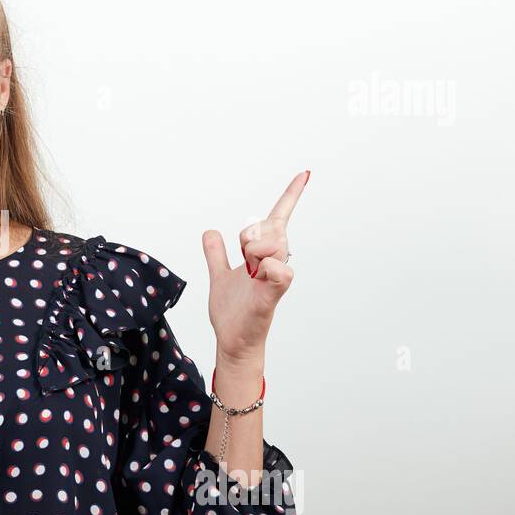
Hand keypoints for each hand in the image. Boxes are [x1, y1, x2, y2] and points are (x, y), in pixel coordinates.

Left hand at [201, 170, 308, 362]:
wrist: (232, 341)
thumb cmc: (232, 312)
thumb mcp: (218, 276)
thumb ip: (216, 254)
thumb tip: (211, 232)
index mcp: (261, 256)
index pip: (278, 220)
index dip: (289, 197)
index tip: (304, 174)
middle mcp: (273, 263)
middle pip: (271, 228)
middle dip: (252, 235)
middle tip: (243, 259)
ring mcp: (274, 279)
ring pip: (274, 244)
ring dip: (255, 249)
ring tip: (247, 269)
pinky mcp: (272, 297)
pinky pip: (282, 273)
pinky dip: (271, 267)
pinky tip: (259, 272)